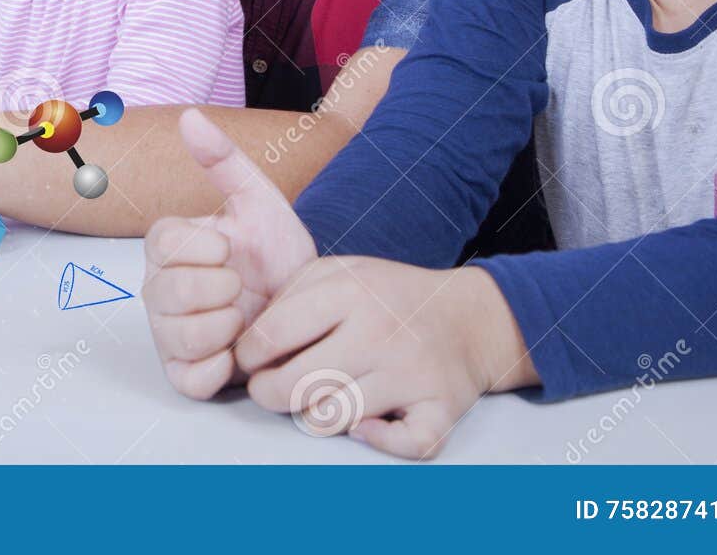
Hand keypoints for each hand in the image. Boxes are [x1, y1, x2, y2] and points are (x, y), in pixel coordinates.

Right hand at [142, 109, 315, 400]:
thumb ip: (224, 161)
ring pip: (175, 335)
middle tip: (243, 287)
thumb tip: (189, 115)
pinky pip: (186, 378)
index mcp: (172, 247)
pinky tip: (238, 353)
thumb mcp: (260, 202)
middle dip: (214, 288)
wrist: (313, 309)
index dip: (199, 246)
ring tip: (245, 319)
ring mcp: (171, 334)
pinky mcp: (187, 374)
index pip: (161, 242)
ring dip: (220, 326)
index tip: (231, 248)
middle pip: (162, 291)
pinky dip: (215, 368)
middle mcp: (161, 290)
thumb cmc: (277, 255)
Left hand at [236, 260, 535, 459]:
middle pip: (296, 385)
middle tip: (272, 389)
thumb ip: (289, 297)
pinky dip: (378, 442)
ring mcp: (412, 374)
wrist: (470, 317)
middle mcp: (380, 333)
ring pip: (335, 419)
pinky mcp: (441, 408)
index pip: (273, 334)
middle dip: (270, 394)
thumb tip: (247, 344)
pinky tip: (366, 425)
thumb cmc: (389, 297)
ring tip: (316, 400)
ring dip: (316, 417)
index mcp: (350, 293)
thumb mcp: (339, 272)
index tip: (252, 361)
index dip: (248, 356)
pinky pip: (400, 445)